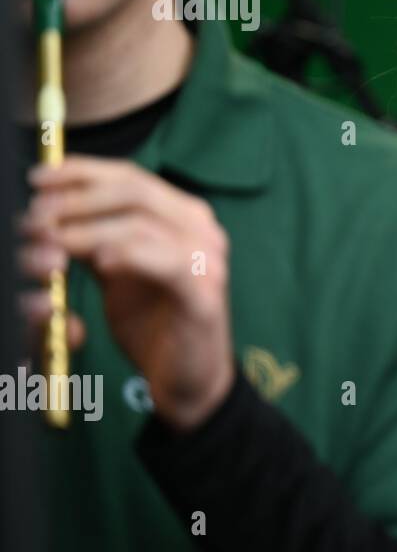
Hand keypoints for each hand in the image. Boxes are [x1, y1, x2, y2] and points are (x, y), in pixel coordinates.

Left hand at [18, 156, 234, 430]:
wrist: (189, 379)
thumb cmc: (154, 323)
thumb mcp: (119, 272)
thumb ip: (97, 239)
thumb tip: (50, 207)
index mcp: (184, 216)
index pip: (131, 177)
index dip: (82, 172)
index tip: (37, 179)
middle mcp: (201, 230)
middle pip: (134, 192)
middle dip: (75, 201)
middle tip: (35, 218)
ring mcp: (207, 260)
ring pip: (141, 225)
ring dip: (86, 230)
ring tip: (50, 243)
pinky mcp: (204, 294)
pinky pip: (167, 263)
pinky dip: (128, 255)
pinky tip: (99, 261)